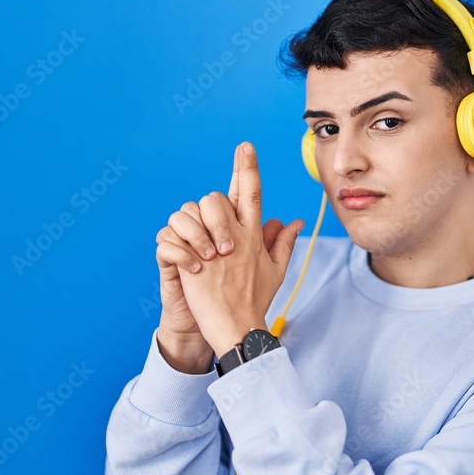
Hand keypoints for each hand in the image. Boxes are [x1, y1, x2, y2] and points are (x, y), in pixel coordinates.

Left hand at [175, 142, 302, 356]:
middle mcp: (234, 237)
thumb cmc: (256, 301)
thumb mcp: (275, 271)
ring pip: (196, 213)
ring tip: (200, 248)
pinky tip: (188, 262)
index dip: (248, 167)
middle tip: (211, 226)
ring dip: (193, 224)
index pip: (252, 192)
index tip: (244, 146)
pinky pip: (177, 238)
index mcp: (253, 236)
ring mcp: (213, 248)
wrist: (238, 328)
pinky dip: (178, 245)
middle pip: (218, 197)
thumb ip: (284, 242)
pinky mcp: (193, 262)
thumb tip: (295, 222)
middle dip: (212, 205)